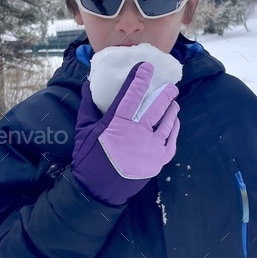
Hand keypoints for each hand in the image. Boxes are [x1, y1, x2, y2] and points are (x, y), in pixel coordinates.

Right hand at [72, 61, 179, 205]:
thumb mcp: (83, 130)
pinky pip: (171, 140)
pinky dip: (174, 128)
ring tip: (173, 102)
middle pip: (157, 105)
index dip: (140, 77)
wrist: (98, 190)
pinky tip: (174, 121)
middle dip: (166, 92)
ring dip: (172, 109)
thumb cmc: (89, 158)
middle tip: (170, 86)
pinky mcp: (158, 160)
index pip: (132, 93)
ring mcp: (150, 147)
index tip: (146, 67)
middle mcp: (137, 132)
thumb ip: (87, 106)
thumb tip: (88, 84)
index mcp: (117, 122)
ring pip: (168, 121)